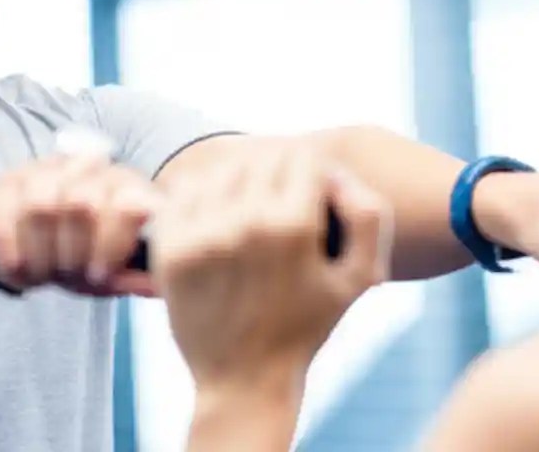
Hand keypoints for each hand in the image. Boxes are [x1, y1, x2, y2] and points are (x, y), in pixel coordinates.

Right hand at [0, 154, 160, 295]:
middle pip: (83, 203)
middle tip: (67, 277)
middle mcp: (80, 167)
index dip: (113, 243)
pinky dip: (11, 255)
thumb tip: (161, 287)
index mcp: (117, 182)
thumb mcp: (102, 272)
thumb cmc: (67, 255)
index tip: (101, 275)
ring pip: (41, 208)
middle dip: (74, 254)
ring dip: (41, 256)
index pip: (126, 200)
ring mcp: (37, 171)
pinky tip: (16, 271)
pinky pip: (3, 219)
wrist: (8, 246)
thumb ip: (131, 276)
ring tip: (42, 276)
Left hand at [153, 146, 392, 393]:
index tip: (313, 204)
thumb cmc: (307, 327)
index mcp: (293, 227)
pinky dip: (202, 201)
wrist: (244, 381)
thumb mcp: (359, 277)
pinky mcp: (170, 249)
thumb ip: (368, 215)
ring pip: (223, 170)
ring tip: (251, 221)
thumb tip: (337, 173)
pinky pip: (185, 193)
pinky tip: (218, 228)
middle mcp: (243, 224)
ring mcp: (201, 235)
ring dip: (239, 186)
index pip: (303, 157)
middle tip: (283, 214)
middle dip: (278, 178)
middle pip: (263, 158)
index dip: (314, 177)